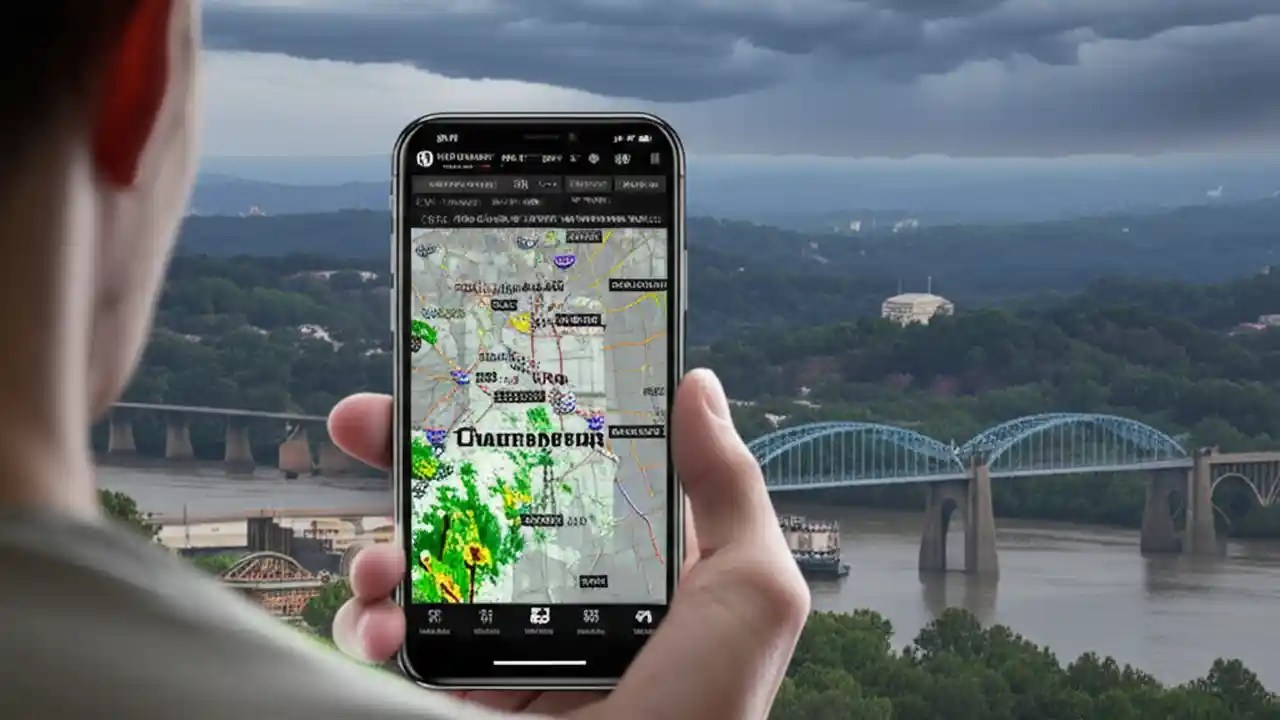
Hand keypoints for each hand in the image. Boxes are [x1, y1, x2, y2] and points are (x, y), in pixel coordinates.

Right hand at [327, 369, 809, 718]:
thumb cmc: (701, 713)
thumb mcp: (748, 594)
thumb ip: (730, 487)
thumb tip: (695, 385)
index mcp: (627, 570)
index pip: (563, 473)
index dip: (515, 423)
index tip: (469, 378)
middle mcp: (562, 603)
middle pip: (478, 509)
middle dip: (415, 462)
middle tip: (366, 422)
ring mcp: (504, 652)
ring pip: (421, 570)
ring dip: (382, 548)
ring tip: (376, 561)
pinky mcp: (455, 698)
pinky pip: (390, 641)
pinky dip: (363, 622)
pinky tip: (371, 623)